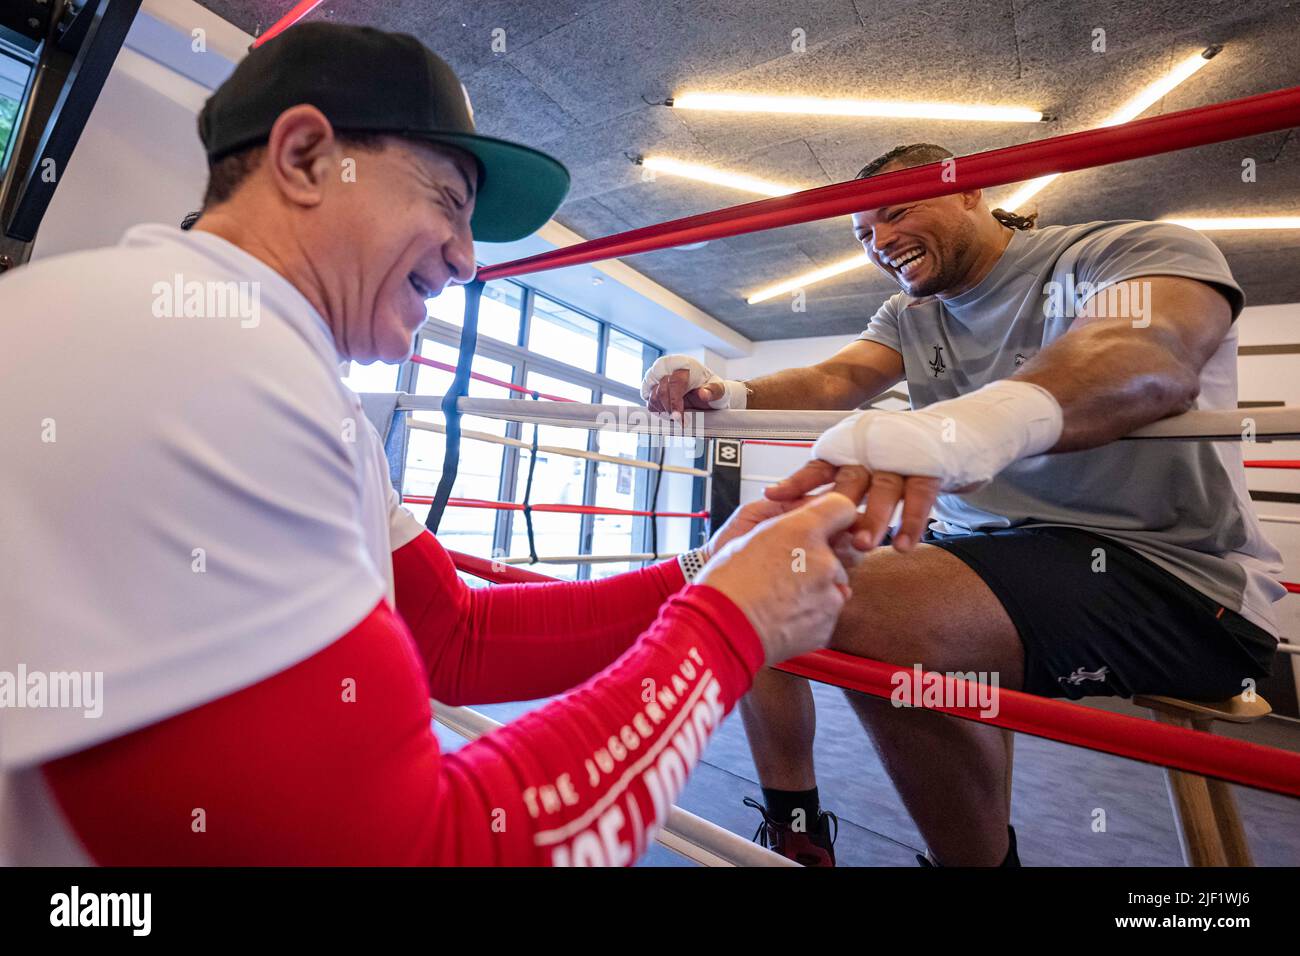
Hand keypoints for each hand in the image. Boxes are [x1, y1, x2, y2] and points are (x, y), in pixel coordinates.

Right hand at [641, 354, 745, 417]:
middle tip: (679, 420)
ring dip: (663, 410)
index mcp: (684, 364)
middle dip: (669, 409)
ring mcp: (658, 377)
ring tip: (676, 416)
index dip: (675, 401)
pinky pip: (648, 400)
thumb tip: (702, 394)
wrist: (706, 391)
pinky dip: (657, 409)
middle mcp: (668, 368)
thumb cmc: (712, 388)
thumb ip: (712, 391)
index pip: (674, 382)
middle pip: (661, 390)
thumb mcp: (719, 389)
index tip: (678, 417)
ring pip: (652, 396)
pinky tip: (668, 412)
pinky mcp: (652, 386)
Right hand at [696, 493, 858, 664]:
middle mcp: (824, 560)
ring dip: (814, 589)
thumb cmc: (727, 583)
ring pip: (833, 585)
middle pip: (837, 553)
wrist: (720, 632)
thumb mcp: (753, 537)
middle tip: (786, 573)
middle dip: (819, 561)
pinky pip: (825, 614)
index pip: (842, 508)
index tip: (824, 528)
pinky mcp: (827, 625)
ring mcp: (829, 595)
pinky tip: (782, 615)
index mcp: (803, 531)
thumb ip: (790, 529)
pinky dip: (809, 615)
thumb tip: (807, 530)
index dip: (833, 518)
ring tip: (779, 598)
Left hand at [766, 460, 940, 553]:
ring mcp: (900, 460)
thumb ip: (829, 494)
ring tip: (864, 545)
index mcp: (848, 455)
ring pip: (885, 489)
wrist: (945, 439)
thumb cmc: (891, 463)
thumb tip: (784, 512)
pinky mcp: (928, 469)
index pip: (817, 468)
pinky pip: (920, 496)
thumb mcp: (857, 473)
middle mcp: (871, 455)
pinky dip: (913, 522)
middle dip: (839, 507)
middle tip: (826, 532)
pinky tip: (903, 546)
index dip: (796, 481)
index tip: (772, 496)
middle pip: (851, 480)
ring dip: (874, 519)